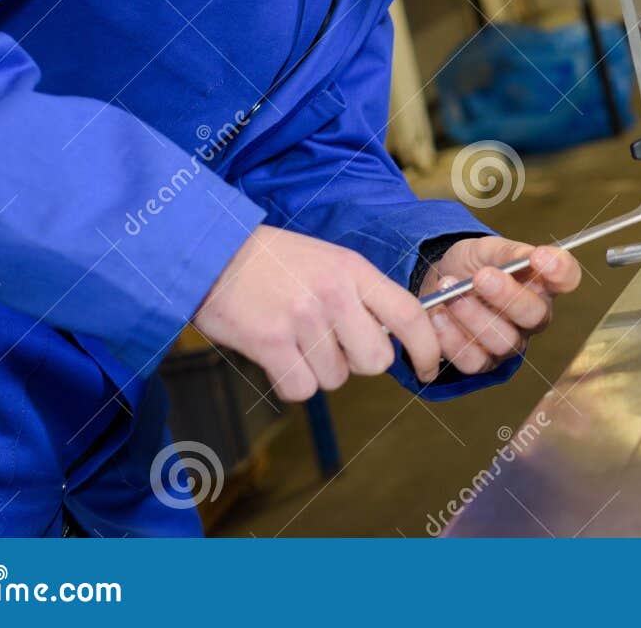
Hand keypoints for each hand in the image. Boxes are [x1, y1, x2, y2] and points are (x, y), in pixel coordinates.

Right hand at [193, 225, 441, 401]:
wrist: (212, 251)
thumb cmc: (273, 261)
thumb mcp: (328, 260)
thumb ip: (361, 294)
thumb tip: (389, 338)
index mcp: (353, 270)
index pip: (410, 315)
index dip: (428, 348)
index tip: (428, 368)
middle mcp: (334, 294)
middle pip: (376, 360)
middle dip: (358, 361)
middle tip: (331, 343)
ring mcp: (302, 319)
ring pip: (335, 378)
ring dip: (317, 369)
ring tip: (293, 338)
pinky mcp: (270, 343)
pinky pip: (301, 389)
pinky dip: (290, 381)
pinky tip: (276, 354)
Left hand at [418, 236, 581, 374]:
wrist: (439, 283)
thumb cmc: (472, 265)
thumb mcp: (487, 248)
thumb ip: (509, 252)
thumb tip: (530, 256)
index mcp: (541, 283)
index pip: (566, 278)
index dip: (559, 270)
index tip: (539, 256)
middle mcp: (531, 317)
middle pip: (536, 315)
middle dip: (508, 296)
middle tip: (482, 277)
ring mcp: (509, 342)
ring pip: (504, 341)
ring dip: (474, 317)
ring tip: (449, 293)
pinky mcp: (482, 362)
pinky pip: (473, 360)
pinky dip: (452, 338)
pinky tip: (438, 315)